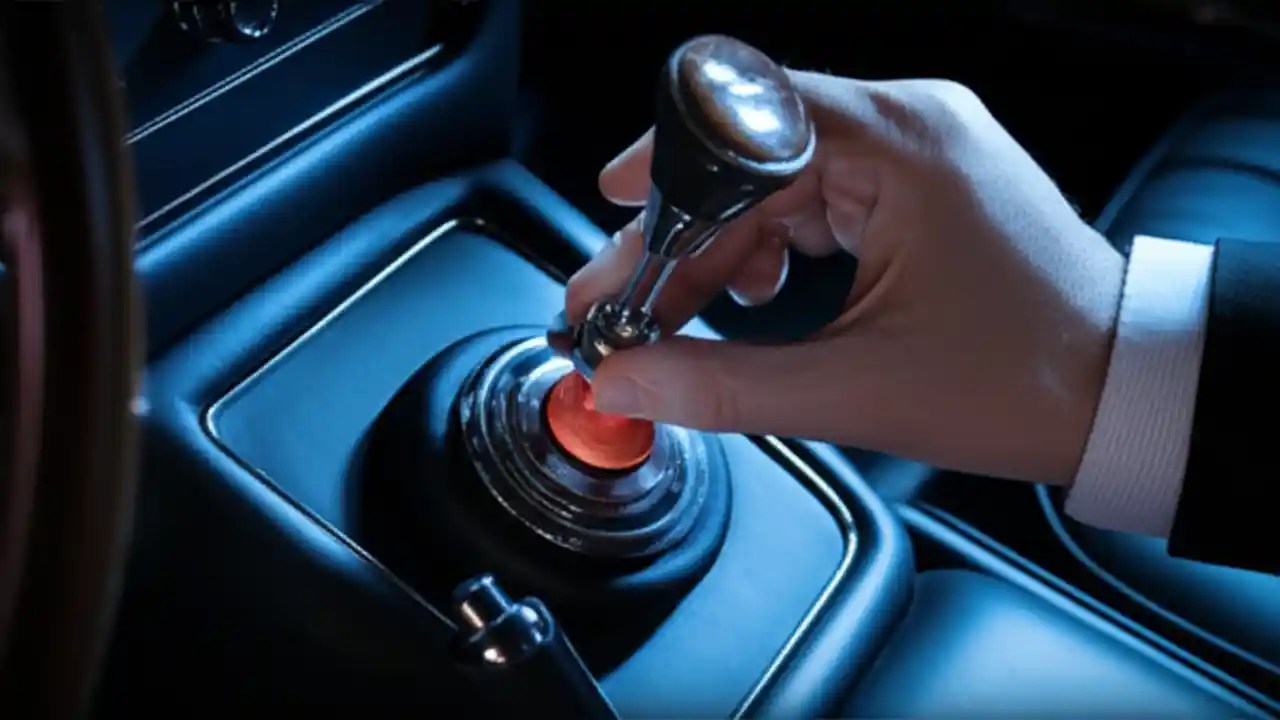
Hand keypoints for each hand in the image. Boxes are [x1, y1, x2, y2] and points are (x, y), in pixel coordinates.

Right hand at [565, 71, 1124, 484]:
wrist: (1125, 391)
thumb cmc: (1024, 377)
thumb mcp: (855, 388)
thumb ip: (725, 384)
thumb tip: (629, 380)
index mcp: (899, 146)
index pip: (743, 133)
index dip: (662, 176)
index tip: (607, 213)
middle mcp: (911, 127)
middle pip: (751, 162)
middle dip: (681, 238)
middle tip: (626, 303)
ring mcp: (921, 151)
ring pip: (780, 183)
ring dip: (725, 246)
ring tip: (688, 312)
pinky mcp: (925, 183)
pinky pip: (822, 195)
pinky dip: (777, 244)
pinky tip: (760, 292)